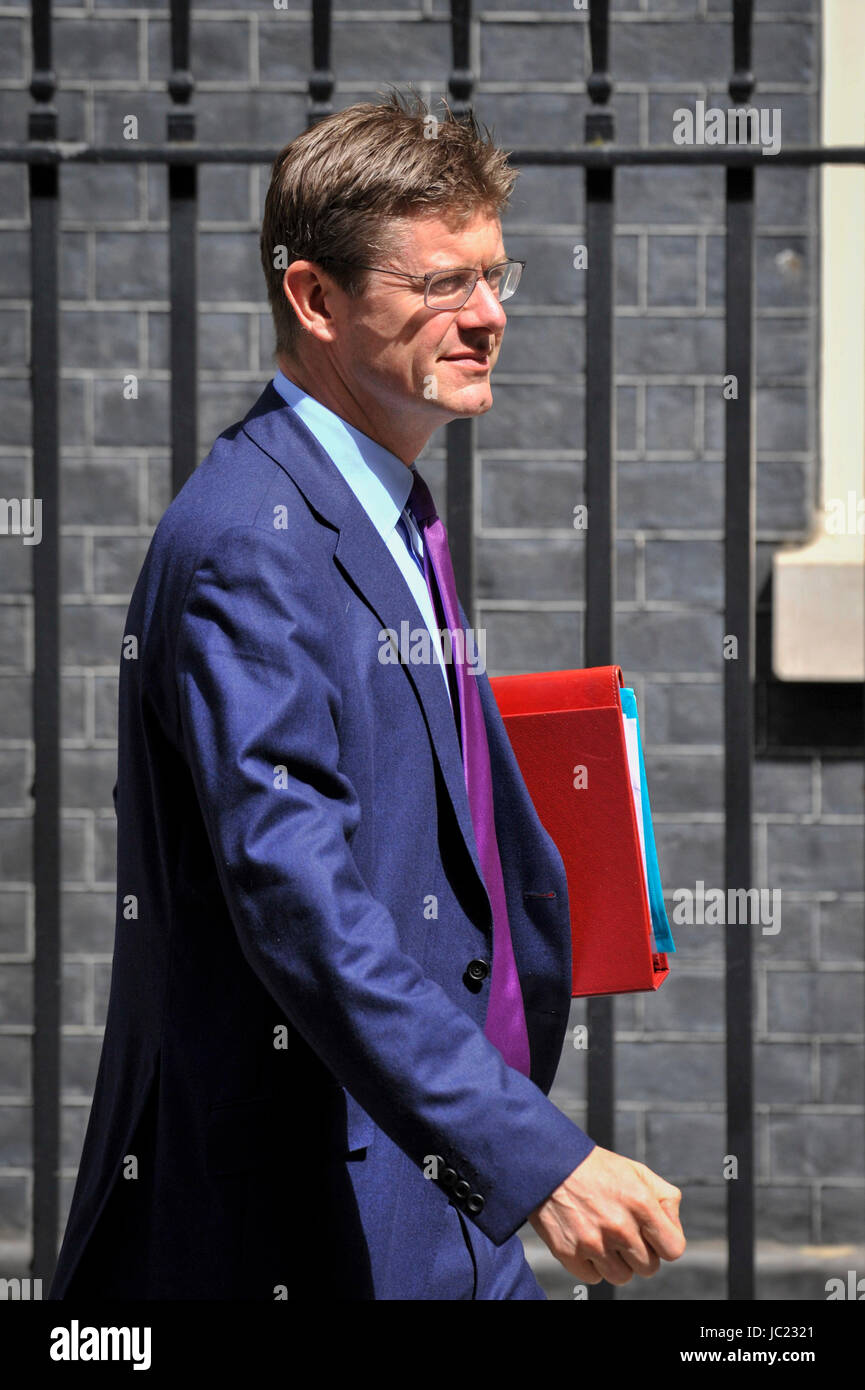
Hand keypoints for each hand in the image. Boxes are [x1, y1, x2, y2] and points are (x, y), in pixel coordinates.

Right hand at [528, 1145, 685, 1286]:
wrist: (548, 1164)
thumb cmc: (594, 1168)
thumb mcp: (637, 1171)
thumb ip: (665, 1198)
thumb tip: (673, 1227)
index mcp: (640, 1203)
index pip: (673, 1249)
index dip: (664, 1244)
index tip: (653, 1237)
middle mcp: (619, 1226)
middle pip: (648, 1268)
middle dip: (639, 1252)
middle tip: (624, 1233)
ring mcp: (594, 1243)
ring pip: (622, 1276)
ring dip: (616, 1261)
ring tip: (604, 1236)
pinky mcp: (570, 1254)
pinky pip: (594, 1277)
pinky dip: (591, 1264)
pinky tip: (586, 1239)